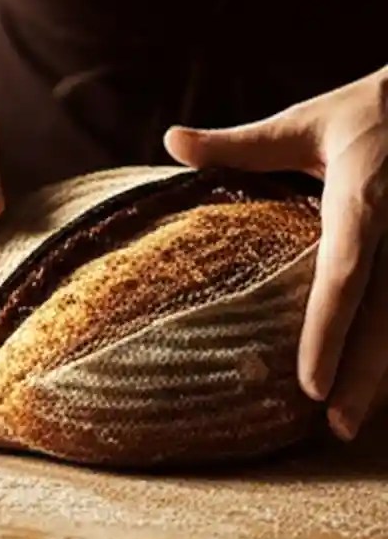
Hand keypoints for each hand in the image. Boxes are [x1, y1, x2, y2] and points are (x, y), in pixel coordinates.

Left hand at [164, 64, 387, 440]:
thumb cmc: (368, 112)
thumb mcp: (305, 123)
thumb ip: (239, 145)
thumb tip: (171, 141)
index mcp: (363, 200)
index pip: (344, 275)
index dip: (328, 330)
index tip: (308, 381)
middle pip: (383, 316)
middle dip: (360, 374)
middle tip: (332, 426)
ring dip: (378, 373)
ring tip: (346, 423)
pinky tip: (368, 386)